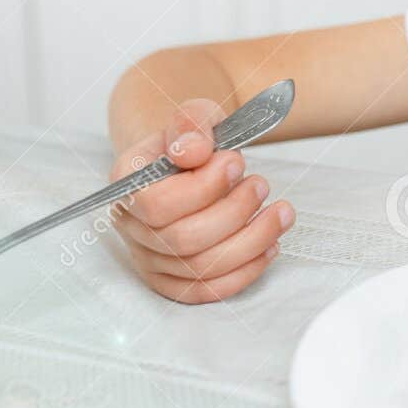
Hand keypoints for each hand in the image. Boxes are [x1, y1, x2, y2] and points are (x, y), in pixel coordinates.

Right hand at [109, 99, 294, 303]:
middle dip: (234, 213)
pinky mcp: (174, 281)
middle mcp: (132, 227)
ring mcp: (150, 259)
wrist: (188, 161)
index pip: (156, 204)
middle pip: (182, 241)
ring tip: (281, 212)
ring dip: (251, 241)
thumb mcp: (194, 117)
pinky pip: (208, 290)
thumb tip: (193, 151)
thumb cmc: (191, 141)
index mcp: (126, 186)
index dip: (203, 189)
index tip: (236, 163)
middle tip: (261, 185)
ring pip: (200, 268)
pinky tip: (272, 244)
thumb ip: (192, 124)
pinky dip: (246, 271)